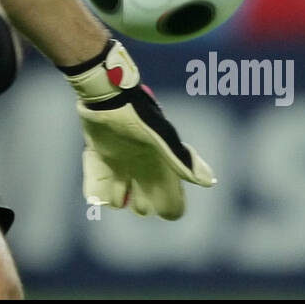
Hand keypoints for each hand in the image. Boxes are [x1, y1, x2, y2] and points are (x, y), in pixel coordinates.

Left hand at [62, 38, 215, 218]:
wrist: (106, 95)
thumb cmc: (137, 115)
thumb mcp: (162, 137)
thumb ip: (182, 160)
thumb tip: (209, 181)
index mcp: (162, 170)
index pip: (172, 205)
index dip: (169, 207)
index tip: (158, 198)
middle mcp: (143, 171)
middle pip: (145, 206)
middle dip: (139, 204)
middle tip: (131, 185)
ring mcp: (122, 166)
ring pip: (119, 200)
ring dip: (114, 197)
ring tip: (111, 178)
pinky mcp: (102, 158)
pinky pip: (97, 188)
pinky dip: (95, 190)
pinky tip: (96, 178)